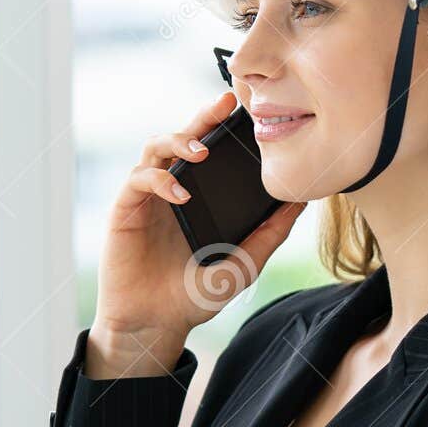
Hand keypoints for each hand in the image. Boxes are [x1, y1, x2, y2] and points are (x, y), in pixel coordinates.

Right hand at [87, 89, 306, 377]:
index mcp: (201, 193)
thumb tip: (301, 201)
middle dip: (204, 116)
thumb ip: (270, 233)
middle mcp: (174, 186)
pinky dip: (159, 179)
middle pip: (186, 136)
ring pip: (156, 147)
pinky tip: (180, 192)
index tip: (250, 110)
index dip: (226, 126)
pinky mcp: (126, 210)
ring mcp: (149, 196)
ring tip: (201, 151)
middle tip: (225, 103)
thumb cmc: (196, 293)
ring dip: (179, 141)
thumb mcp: (244, 263)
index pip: (213, 148)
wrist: (157, 324)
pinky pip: (138, 180)